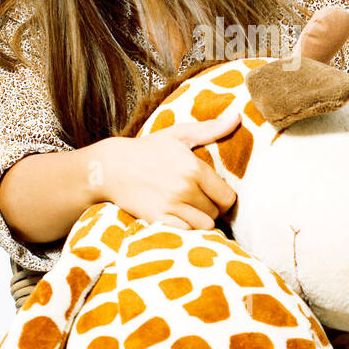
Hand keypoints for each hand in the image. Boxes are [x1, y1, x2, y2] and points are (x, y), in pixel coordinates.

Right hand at [97, 114, 239, 229]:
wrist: (111, 167)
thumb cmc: (148, 148)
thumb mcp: (179, 134)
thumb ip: (211, 129)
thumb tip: (238, 116)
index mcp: (194, 168)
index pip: (227, 196)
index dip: (224, 197)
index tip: (215, 194)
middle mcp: (185, 188)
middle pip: (216, 212)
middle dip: (212, 208)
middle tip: (201, 202)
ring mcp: (171, 206)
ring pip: (203, 225)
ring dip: (200, 220)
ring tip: (192, 211)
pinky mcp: (157, 219)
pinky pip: (185, 232)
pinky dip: (186, 229)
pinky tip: (180, 219)